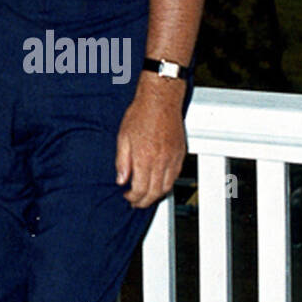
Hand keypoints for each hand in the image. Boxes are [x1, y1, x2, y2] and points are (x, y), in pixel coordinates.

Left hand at [115, 75, 186, 207]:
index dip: (133, 197)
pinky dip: (167, 183)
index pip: (141, 189)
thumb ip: (122, 161)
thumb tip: (121, 179)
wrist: (160, 100)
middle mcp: (161, 161)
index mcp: (144, 158)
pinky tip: (158, 182)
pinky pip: (175, 175)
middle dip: (144, 201)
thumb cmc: (140, 114)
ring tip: (146, 195)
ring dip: (156, 195)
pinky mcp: (180, 154)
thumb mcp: (122, 137)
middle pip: (155, 192)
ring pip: (167, 186)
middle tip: (136, 201)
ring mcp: (173, 158)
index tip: (127, 196)